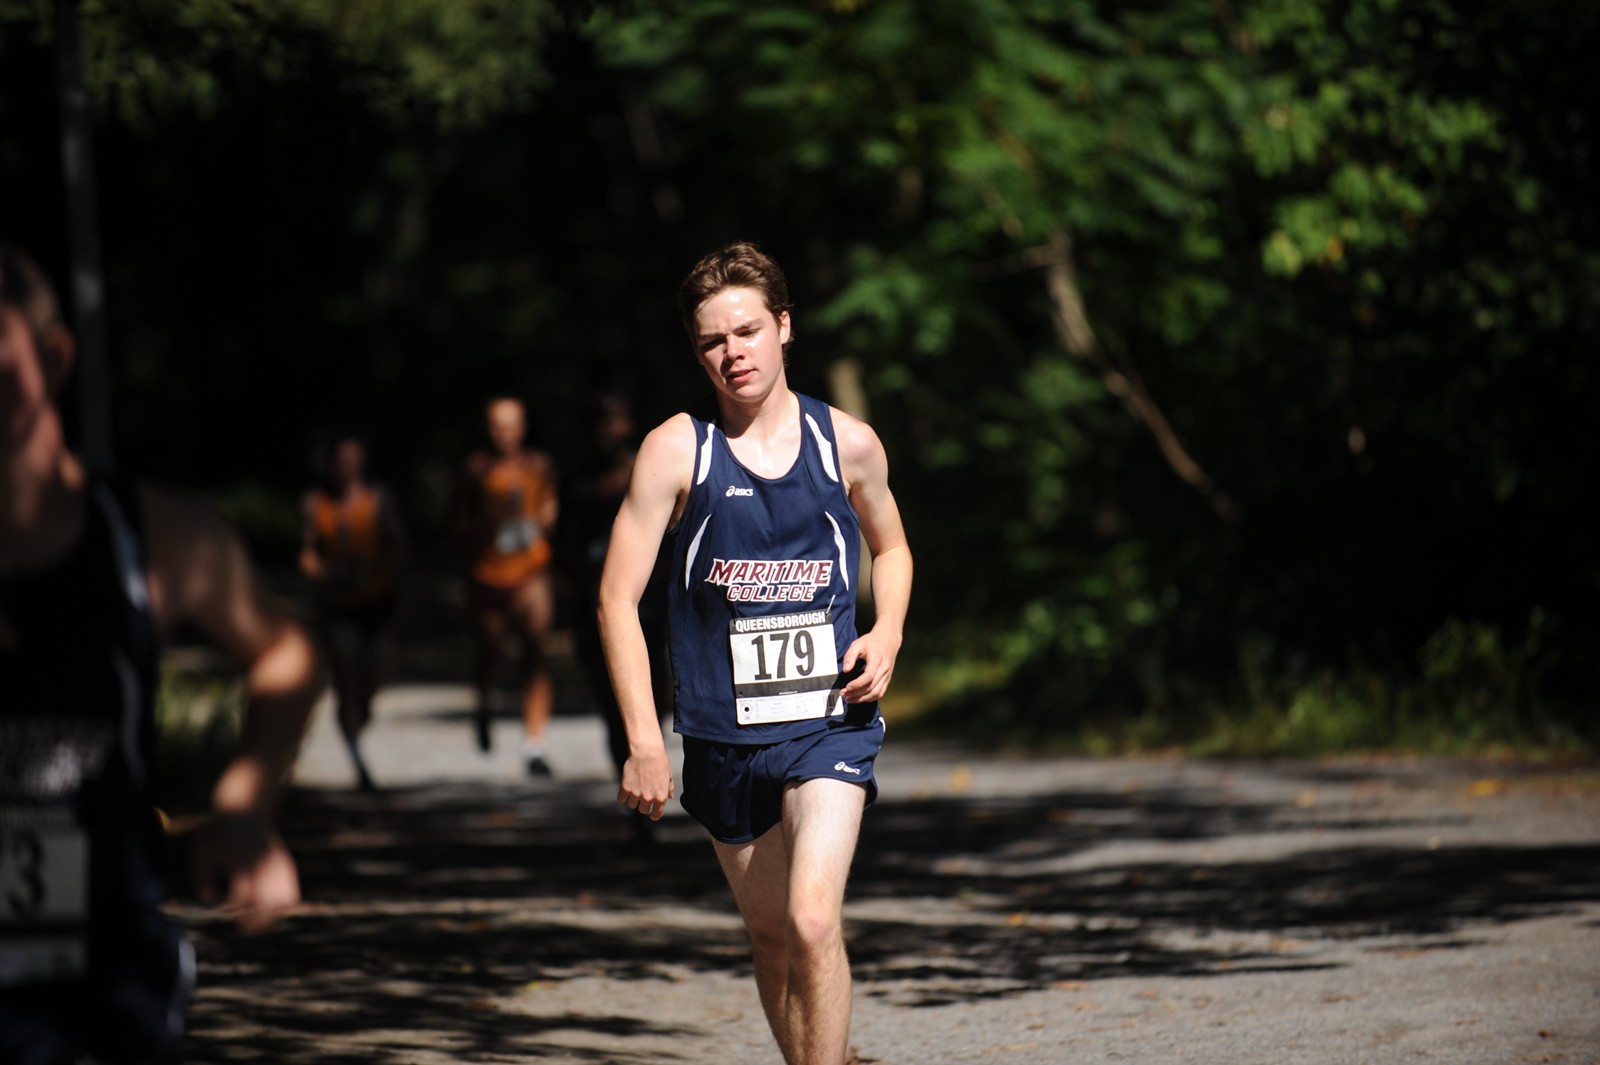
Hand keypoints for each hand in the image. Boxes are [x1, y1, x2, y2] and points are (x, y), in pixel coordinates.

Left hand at [188, 812, 301, 933]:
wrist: (246, 809)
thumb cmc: (219, 836)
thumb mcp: (201, 855)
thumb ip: (202, 882)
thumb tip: (213, 904)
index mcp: (242, 866)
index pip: (241, 900)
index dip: (230, 909)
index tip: (221, 903)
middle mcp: (263, 868)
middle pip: (268, 907)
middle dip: (256, 923)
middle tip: (244, 928)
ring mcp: (277, 867)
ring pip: (284, 903)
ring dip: (273, 918)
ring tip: (260, 923)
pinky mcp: (286, 866)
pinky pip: (292, 893)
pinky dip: (284, 905)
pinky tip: (271, 909)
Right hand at [618, 747, 673, 821]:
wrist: (646, 752)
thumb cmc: (660, 761)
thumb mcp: (669, 775)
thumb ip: (669, 788)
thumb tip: (670, 797)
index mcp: (660, 797)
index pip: (656, 814)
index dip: (654, 815)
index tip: (652, 814)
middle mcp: (648, 798)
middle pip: (642, 810)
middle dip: (643, 805)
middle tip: (643, 795)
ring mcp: (636, 794)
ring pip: (631, 805)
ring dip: (633, 800)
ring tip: (635, 789)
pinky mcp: (625, 788)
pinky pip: (621, 799)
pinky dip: (623, 795)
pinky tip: (626, 788)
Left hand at [840, 629, 901, 703]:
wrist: (888, 640)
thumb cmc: (872, 642)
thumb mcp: (858, 644)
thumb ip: (850, 656)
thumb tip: (846, 670)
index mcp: (877, 659)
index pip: (869, 676)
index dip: (857, 684)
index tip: (846, 687)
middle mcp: (884, 669)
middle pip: (871, 687)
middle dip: (856, 693)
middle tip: (843, 694)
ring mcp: (887, 676)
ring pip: (876, 693)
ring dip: (862, 698)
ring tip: (849, 699)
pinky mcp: (887, 679)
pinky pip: (880, 693)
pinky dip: (870, 698)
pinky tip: (860, 698)